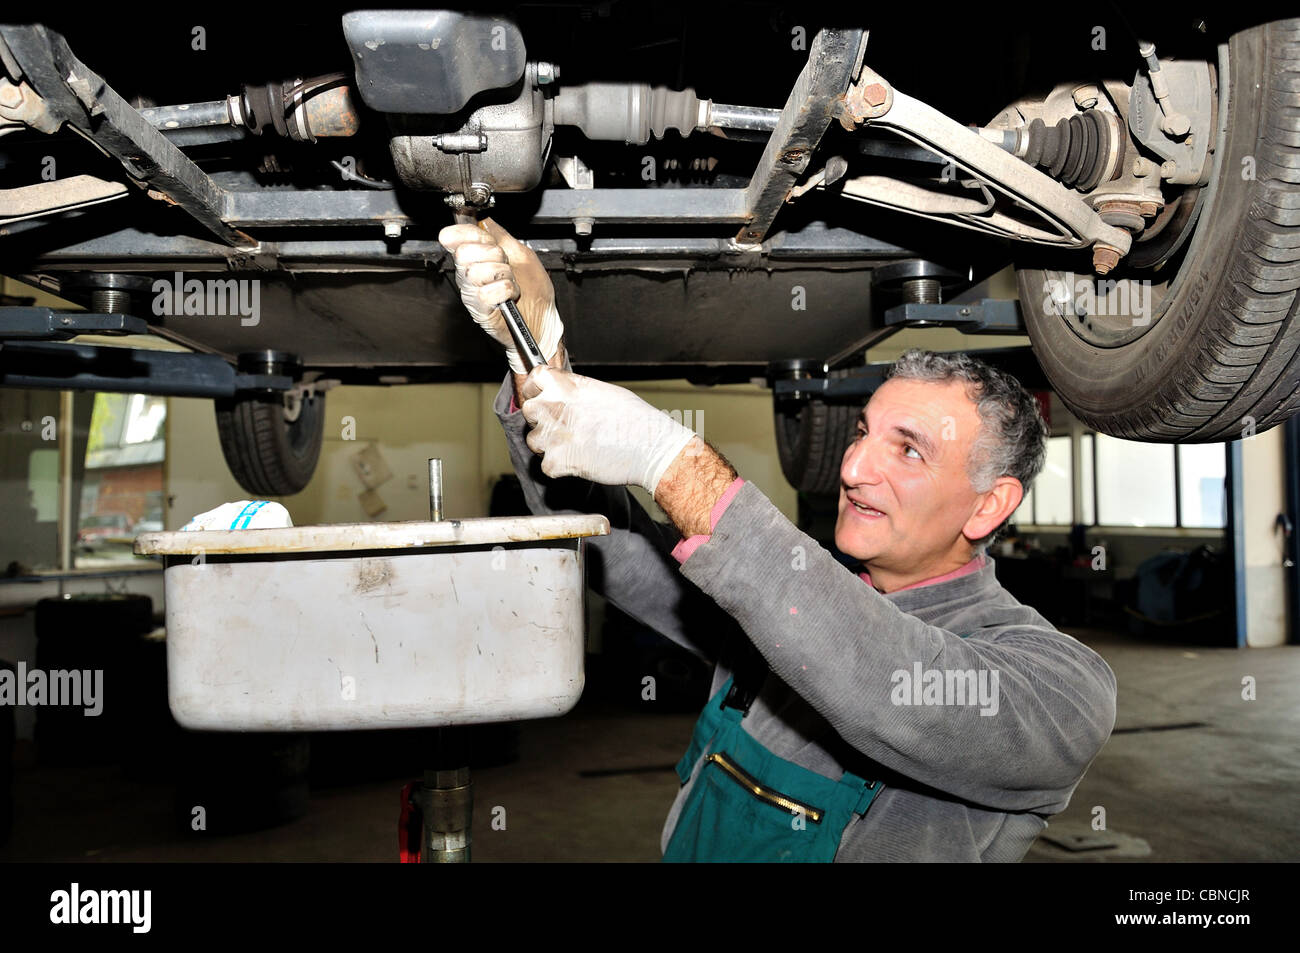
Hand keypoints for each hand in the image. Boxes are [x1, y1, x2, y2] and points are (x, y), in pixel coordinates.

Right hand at [437, 218, 563, 373]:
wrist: (544, 319)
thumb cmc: (535, 292)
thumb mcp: (522, 254)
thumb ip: (502, 236)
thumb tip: (485, 221)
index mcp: (477, 258)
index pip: (455, 237)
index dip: (468, 233)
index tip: (486, 238)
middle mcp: (470, 275)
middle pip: (464, 253)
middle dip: (492, 254)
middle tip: (505, 265)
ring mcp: (473, 293)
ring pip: (476, 271)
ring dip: (502, 274)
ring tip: (511, 282)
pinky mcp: (480, 311)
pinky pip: (487, 292)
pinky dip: (506, 290)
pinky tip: (510, 296)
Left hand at [520, 367, 695, 494]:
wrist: (649, 446)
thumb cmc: (634, 419)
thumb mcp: (601, 391)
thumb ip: (574, 392)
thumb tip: (562, 397)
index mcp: (564, 385)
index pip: (533, 381)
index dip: (537, 391)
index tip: (544, 398)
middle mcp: (552, 407)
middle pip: (529, 412)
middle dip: (542, 420)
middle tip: (564, 428)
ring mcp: (552, 435)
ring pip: (534, 441)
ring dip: (549, 446)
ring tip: (575, 446)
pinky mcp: (556, 462)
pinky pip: (546, 466)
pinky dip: (560, 468)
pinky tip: (579, 461)